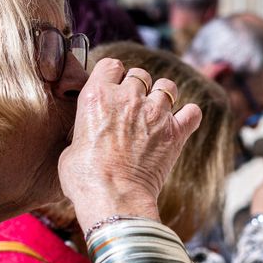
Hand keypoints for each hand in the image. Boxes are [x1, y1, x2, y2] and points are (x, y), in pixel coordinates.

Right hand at [59, 58, 202, 231]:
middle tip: (133, 107)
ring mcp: (155, 113)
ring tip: (157, 112)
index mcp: (97, 96)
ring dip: (163, 96)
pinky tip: (182, 124)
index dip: (113, 75)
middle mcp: (128, 97)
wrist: (113, 197)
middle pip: (140, 74)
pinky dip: (189, 116)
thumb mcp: (70, 149)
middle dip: (138, 87)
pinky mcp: (175, 133)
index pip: (111, 65)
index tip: (113, 88)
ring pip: (167, 86)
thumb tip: (86, 138)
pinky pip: (193, 112)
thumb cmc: (85, 178)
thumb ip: (82, 132)